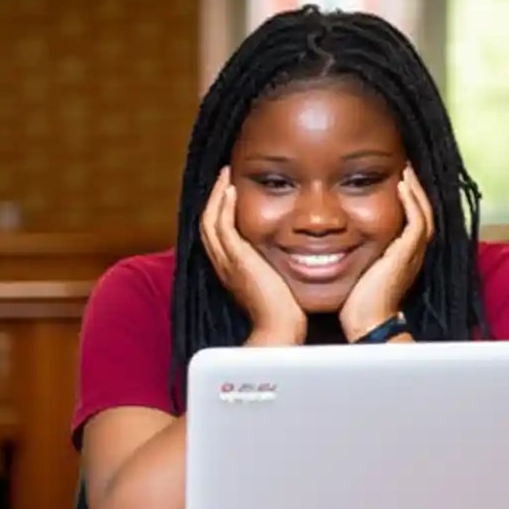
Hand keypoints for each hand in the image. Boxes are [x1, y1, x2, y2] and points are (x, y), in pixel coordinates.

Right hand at [200, 167, 305, 344]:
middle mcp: (224, 265)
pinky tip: (233, 190)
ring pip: (210, 221)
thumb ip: (280, 267)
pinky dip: (224, 207)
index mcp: (232, 270)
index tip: (231, 192)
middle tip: (224, 176)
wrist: (279, 332)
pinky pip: (222, 227)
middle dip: (215, 198)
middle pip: (207, 223)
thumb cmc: (286, 314)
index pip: (218, 234)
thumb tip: (301, 255)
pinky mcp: (237, 261)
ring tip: (226, 176)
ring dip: (217, 195)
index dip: (221, 211)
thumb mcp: (280, 284)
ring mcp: (227, 263)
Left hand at [339, 166, 433, 341]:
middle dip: (415, 188)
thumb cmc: (355, 301)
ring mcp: (413, 252)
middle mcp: (412, 252)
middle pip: (423, 211)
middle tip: (405, 166)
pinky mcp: (408, 253)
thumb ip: (351, 250)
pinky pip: (417, 221)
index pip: (411, 219)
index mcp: (402, 254)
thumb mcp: (356, 268)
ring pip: (424, 212)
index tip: (395, 179)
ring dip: (416, 189)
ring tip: (406, 169)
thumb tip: (327, 236)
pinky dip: (412, 202)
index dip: (407, 199)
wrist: (365, 322)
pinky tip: (402, 185)